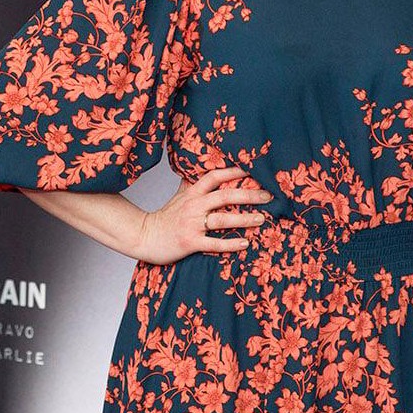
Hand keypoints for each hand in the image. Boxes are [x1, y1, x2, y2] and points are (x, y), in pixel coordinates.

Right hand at [133, 166, 272, 264]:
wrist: (144, 236)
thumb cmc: (166, 217)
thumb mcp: (179, 196)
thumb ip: (193, 183)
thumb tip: (203, 168)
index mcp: (192, 192)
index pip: (215, 176)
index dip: (234, 171)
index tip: (254, 169)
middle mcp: (194, 206)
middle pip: (224, 196)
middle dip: (248, 195)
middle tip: (268, 195)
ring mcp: (192, 224)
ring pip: (222, 219)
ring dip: (244, 219)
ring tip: (262, 218)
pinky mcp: (190, 242)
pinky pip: (213, 243)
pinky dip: (230, 243)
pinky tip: (245, 243)